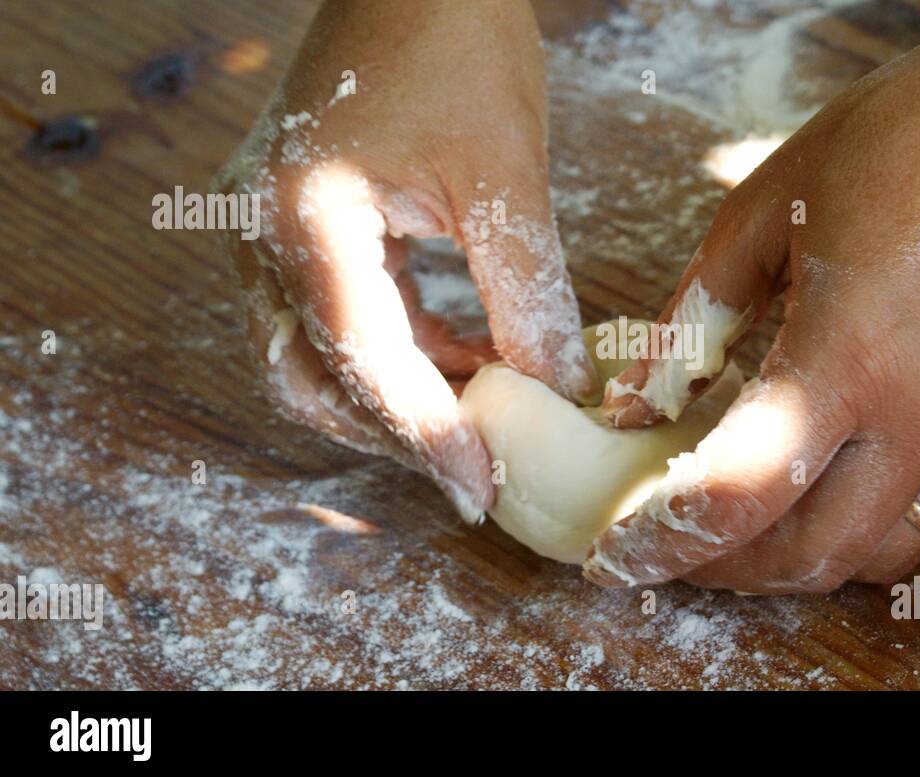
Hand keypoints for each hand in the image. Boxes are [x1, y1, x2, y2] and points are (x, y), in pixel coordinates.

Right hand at [215, 0, 594, 520]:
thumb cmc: (458, 42)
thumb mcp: (504, 174)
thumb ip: (527, 292)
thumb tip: (560, 392)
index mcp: (301, 215)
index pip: (361, 358)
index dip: (425, 433)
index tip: (481, 486)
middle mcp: (258, 232)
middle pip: (310, 379)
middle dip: (394, 433)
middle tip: (476, 470)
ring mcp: (264, 229)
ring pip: (311, 359)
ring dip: (392, 400)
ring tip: (481, 419)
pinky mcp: (295, 226)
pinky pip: (332, 317)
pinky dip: (394, 355)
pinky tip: (464, 362)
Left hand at [584, 15, 919, 592]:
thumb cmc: (892, 146)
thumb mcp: (760, 215)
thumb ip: (691, 322)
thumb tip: (637, 405)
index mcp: (847, 357)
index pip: (742, 498)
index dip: (665, 541)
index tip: (616, 558)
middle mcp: (918, 418)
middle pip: (809, 556)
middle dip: (723, 570)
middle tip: (667, 546)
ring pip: (873, 558)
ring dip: (795, 565)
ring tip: (737, 534)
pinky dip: (858, 535)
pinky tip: (818, 498)